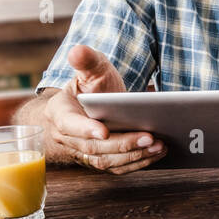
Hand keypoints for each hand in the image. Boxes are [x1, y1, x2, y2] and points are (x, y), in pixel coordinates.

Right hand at [47, 45, 166, 172]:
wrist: (92, 105)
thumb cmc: (91, 86)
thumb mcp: (91, 70)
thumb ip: (86, 61)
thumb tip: (77, 51)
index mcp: (60, 113)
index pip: (69, 125)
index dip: (85, 129)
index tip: (103, 131)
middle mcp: (68, 137)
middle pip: (93, 147)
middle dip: (122, 144)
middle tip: (149, 137)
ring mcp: (83, 151)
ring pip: (106, 160)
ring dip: (133, 156)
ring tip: (158, 146)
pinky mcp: (100, 159)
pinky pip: (117, 167)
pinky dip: (138, 163)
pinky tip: (157, 153)